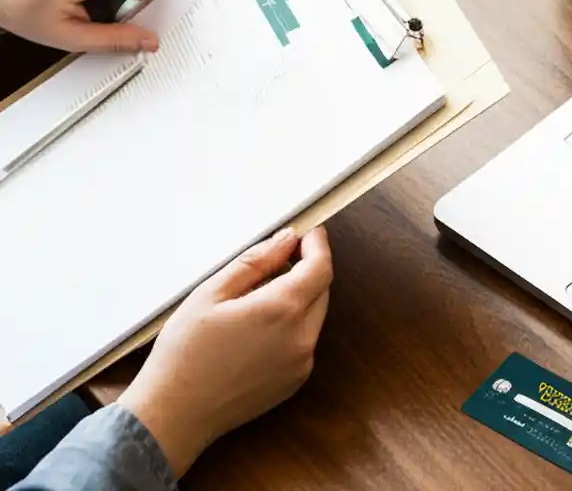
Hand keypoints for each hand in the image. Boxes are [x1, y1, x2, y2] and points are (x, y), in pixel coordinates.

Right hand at [118, 226, 333, 476]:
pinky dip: (293, 325)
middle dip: (307, 269)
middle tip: (278, 258)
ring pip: (314, 316)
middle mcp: (302, 337)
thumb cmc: (184, 353)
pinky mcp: (296, 381)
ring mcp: (302, 362)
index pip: (320, 267)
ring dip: (299, 298)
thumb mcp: (211, 294)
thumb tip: (286, 239)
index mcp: (282, 310)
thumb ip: (255, 262)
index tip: (308, 232)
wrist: (174, 415)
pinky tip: (258, 329)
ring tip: (258, 296)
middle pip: (321, 290)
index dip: (317, 245)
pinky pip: (305, 341)